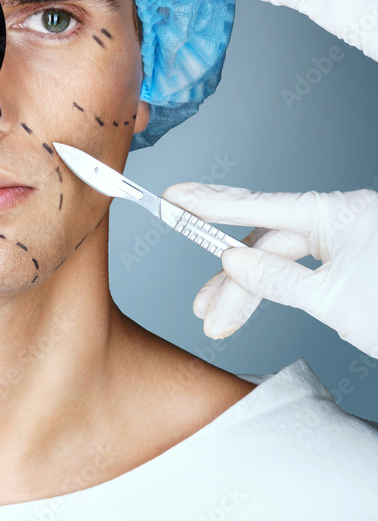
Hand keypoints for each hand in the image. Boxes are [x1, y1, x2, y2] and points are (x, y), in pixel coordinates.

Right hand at [162, 183, 377, 358]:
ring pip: (279, 261)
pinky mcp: (347, 265)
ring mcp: (344, 242)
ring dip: (246, 292)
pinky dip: (272, 292)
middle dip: (231, 278)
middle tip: (200, 305)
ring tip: (217, 322)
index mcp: (340, 213)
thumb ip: (277, 280)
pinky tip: (248, 309)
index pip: (260, 205)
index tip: (173, 198)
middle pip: (266, 242)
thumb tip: (232, 261)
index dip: (211, 204)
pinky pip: (298, 273)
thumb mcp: (334, 302)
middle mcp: (340, 221)